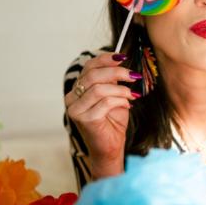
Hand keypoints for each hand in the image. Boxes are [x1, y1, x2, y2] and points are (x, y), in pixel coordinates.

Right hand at [64, 52, 140, 177]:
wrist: (110, 147)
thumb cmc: (112, 121)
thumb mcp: (114, 94)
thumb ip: (113, 79)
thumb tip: (122, 60)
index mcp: (77, 89)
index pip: (88, 67)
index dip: (105, 59)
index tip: (122, 57)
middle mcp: (72, 98)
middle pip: (93, 75)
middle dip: (116, 72)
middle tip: (133, 75)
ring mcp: (75, 109)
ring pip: (99, 89)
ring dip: (120, 90)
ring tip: (131, 95)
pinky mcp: (84, 119)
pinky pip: (105, 103)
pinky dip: (120, 101)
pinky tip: (127, 105)